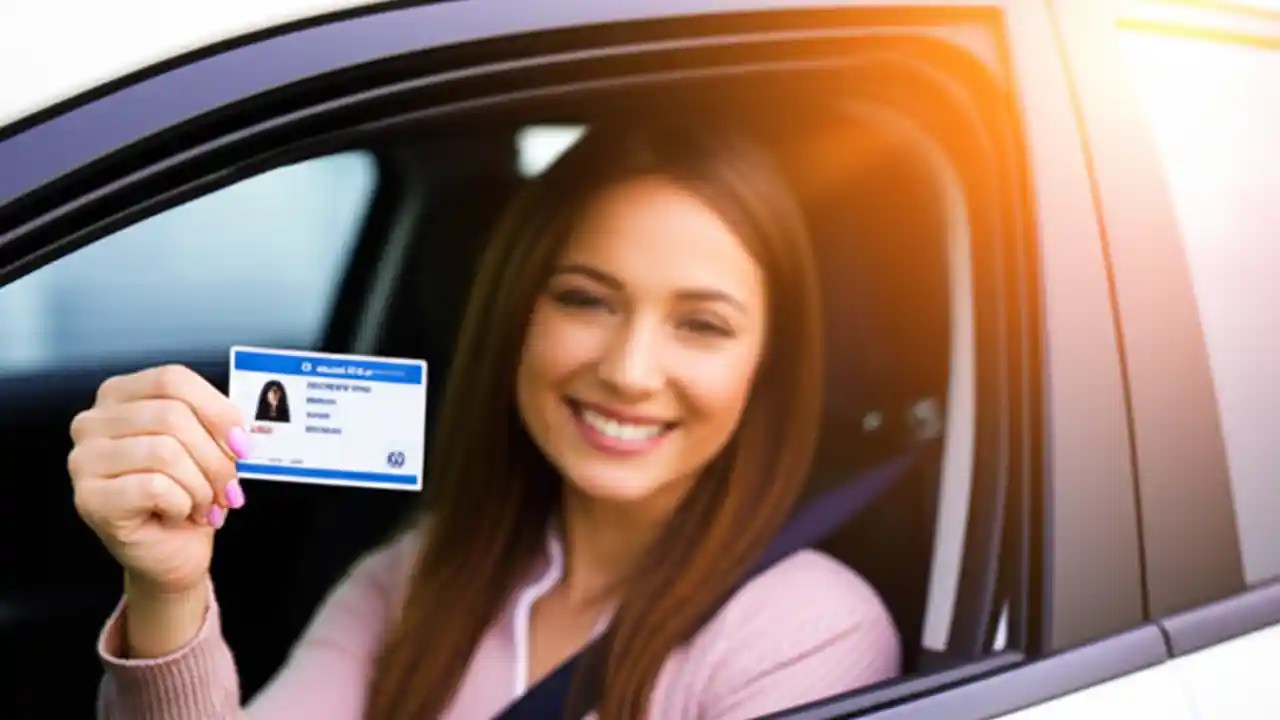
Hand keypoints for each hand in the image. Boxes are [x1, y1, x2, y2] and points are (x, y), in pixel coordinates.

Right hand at [70, 364, 248, 598]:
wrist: (169, 551)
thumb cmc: (185, 494)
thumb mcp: (203, 446)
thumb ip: (215, 423)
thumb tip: (240, 429)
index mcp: (120, 396)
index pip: (173, 379)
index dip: (217, 409)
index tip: (241, 443)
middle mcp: (93, 421)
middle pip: (173, 415)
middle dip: (215, 457)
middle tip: (229, 487)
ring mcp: (84, 459)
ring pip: (165, 451)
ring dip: (200, 485)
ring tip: (204, 503)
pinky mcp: (89, 497)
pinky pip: (154, 487)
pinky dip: (181, 504)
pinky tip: (178, 514)